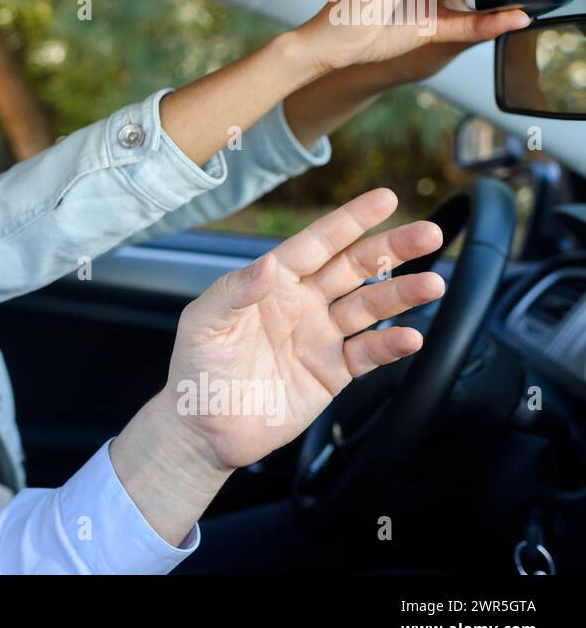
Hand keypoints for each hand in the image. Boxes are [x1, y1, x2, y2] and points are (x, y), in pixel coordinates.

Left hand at [155, 187, 443, 471]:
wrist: (203, 427)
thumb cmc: (195, 369)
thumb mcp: (203, 324)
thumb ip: (233, 292)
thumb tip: (266, 266)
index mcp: (272, 283)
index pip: (317, 244)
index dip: (350, 221)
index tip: (385, 199)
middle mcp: (301, 303)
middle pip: (355, 268)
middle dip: (392, 249)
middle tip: (429, 233)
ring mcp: (319, 337)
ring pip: (369, 307)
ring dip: (401, 294)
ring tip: (432, 284)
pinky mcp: (330, 373)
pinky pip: (367, 354)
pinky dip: (390, 346)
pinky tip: (410, 337)